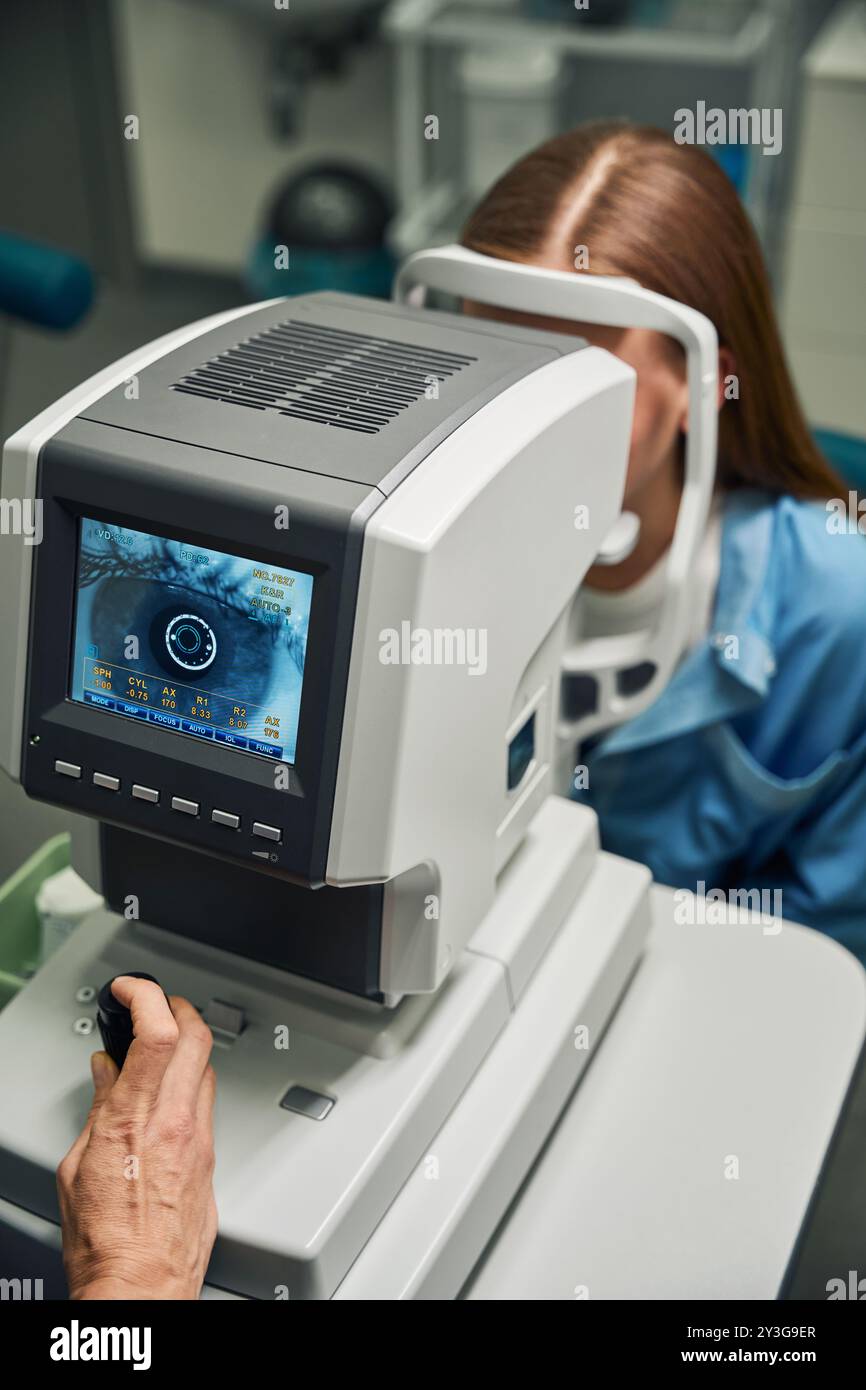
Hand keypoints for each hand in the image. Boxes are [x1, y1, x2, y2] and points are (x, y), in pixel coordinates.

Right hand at [57, 976, 217, 1299]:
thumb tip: (105, 1074)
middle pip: (197, 1036)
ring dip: (187, 1043)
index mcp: (133, 1122)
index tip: (130, 988)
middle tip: (156, 1001)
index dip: (146, 995)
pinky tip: (171, 1093)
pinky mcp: (213, 1163)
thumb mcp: (78, 1168)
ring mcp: (200, 1142)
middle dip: (177, 1005)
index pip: (157, 1033)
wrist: (140, 1292)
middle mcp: (175, 1125)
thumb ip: (98, 1110)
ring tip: (163, 1044)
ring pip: (208, 1067)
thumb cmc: (104, 1245)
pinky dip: (191, 1084)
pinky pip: (209, 1104)